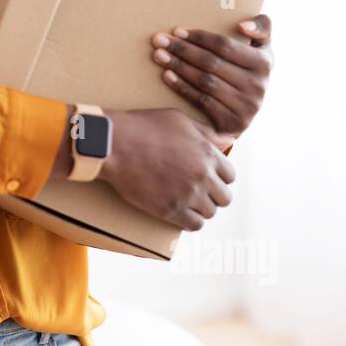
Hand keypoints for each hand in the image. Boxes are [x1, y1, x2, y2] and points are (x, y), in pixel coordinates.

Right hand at [99, 108, 235, 231]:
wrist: (114, 144)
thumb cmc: (143, 127)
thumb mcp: (179, 120)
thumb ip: (207, 133)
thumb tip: (228, 141)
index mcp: (208, 154)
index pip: (230, 175)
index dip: (220, 176)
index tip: (208, 177)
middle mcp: (202, 176)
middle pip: (224, 197)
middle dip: (214, 194)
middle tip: (199, 191)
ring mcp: (187, 195)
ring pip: (210, 212)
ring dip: (201, 208)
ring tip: (187, 201)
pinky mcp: (169, 210)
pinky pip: (194, 225)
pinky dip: (190, 221)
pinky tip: (181, 212)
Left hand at [150, 14, 273, 140]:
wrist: (245, 110)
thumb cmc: (246, 69)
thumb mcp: (260, 48)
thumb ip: (261, 28)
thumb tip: (243, 26)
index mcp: (265, 63)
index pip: (226, 46)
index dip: (200, 37)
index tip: (177, 31)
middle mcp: (259, 86)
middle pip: (212, 63)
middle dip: (182, 50)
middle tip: (158, 40)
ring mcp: (247, 107)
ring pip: (205, 82)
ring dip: (178, 67)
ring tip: (159, 55)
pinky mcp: (234, 123)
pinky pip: (202, 101)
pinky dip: (182, 87)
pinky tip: (166, 75)